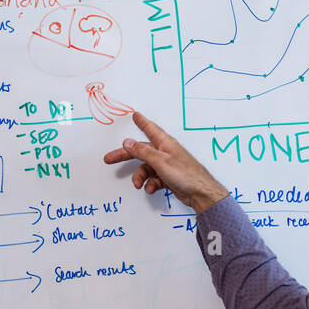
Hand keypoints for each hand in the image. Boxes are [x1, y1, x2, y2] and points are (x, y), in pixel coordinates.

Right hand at [102, 111, 231, 214]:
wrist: (200, 193)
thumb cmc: (185, 174)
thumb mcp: (160, 161)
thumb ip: (142, 151)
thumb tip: (128, 142)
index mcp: (164, 144)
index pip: (150, 129)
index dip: (142, 122)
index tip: (135, 115)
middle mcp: (165, 152)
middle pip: (141, 152)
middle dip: (125, 156)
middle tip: (109, 159)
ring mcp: (166, 165)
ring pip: (146, 168)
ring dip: (140, 177)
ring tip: (139, 185)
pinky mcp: (168, 177)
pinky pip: (153, 179)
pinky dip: (150, 184)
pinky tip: (152, 189)